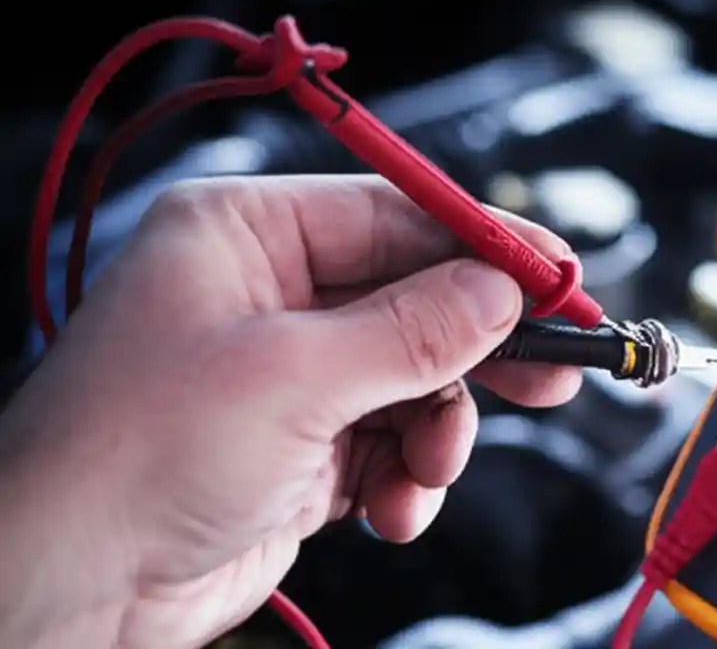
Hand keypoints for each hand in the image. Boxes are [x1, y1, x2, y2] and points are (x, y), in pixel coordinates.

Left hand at [0, 175, 582, 647]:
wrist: (68, 592)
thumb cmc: (133, 460)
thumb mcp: (293, 376)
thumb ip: (413, 330)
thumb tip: (501, 293)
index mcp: (247, 233)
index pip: (395, 213)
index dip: (485, 244)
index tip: (558, 275)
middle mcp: (269, 292)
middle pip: (416, 296)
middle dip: (480, 346)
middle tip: (555, 369)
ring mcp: (288, 374)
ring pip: (417, 379)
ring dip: (438, 430)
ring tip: (427, 468)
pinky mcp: (303, 447)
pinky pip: (393, 443)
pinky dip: (407, 478)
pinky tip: (390, 509)